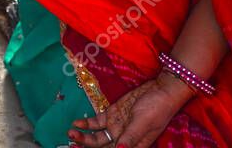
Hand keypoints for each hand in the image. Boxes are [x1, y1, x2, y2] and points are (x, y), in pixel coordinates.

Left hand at [68, 74, 192, 147]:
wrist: (161, 89)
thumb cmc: (157, 108)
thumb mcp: (144, 123)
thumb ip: (130, 136)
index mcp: (133, 146)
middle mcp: (123, 139)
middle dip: (86, 147)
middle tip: (71, 145)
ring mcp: (116, 127)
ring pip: (96, 137)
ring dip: (83, 137)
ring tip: (71, 134)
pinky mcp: (111, 115)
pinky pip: (96, 123)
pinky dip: (86, 124)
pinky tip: (77, 123)